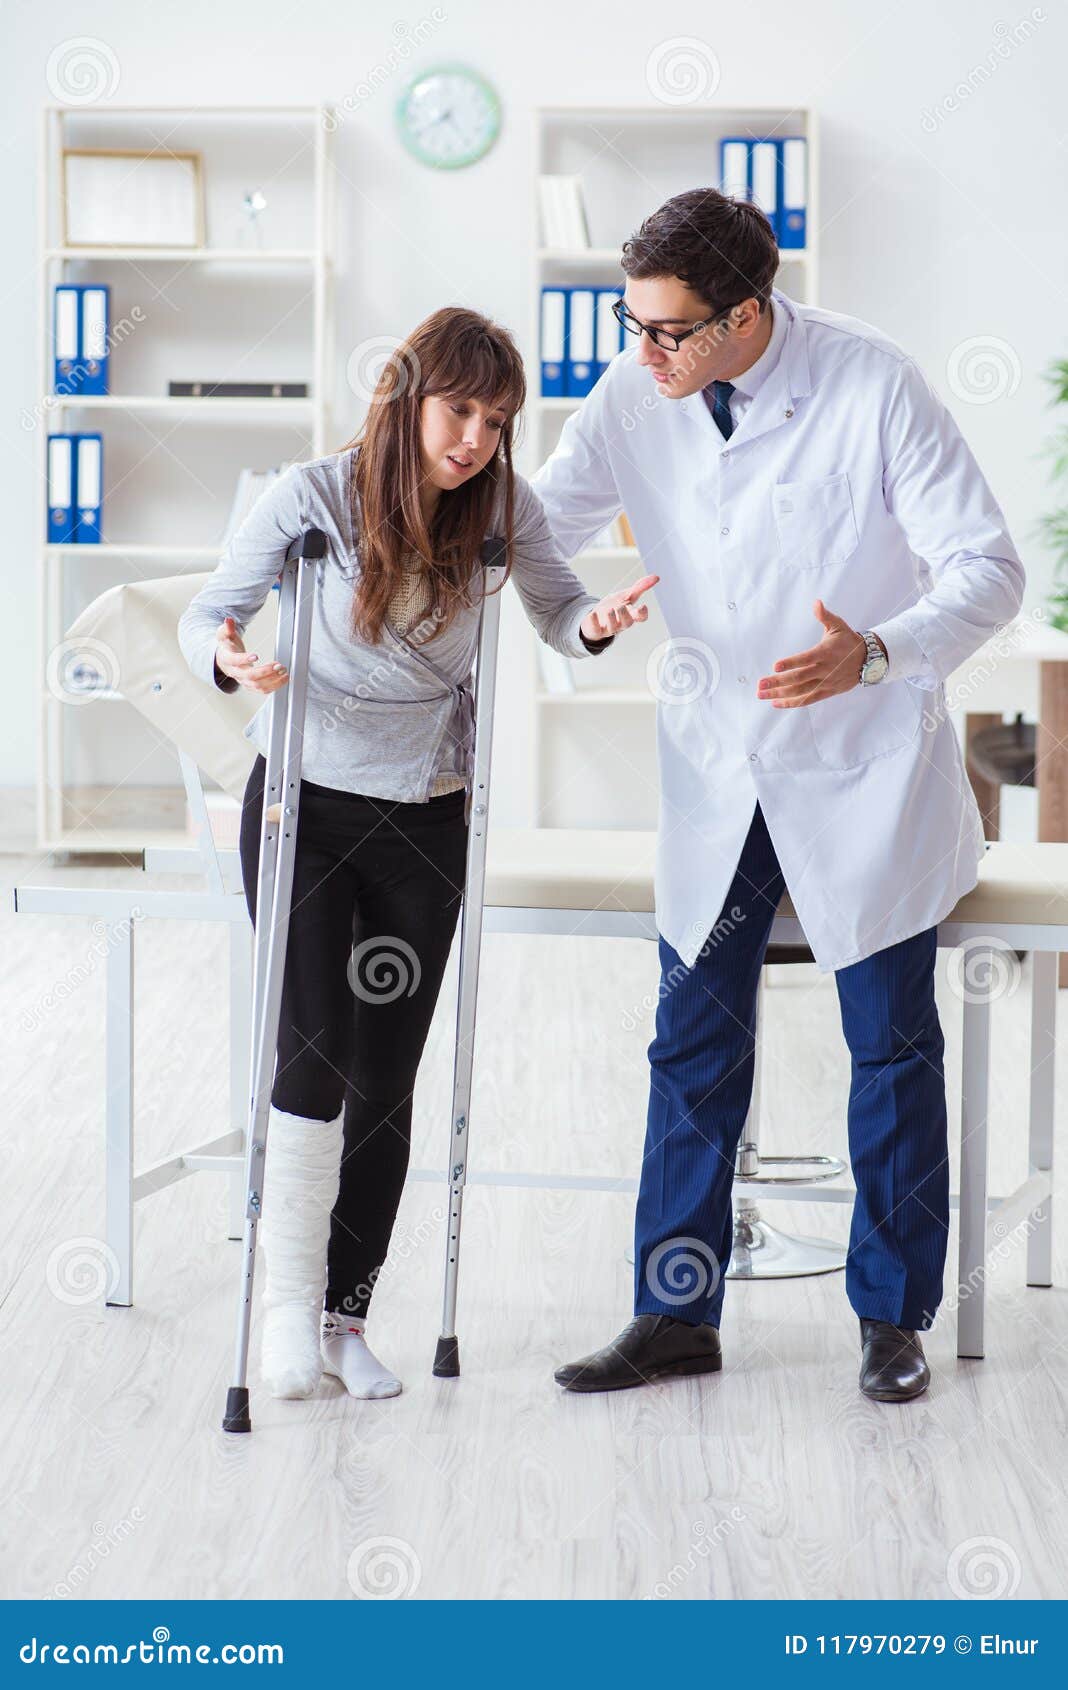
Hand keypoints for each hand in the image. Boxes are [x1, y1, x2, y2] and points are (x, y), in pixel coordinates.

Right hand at [214, 615, 289, 693]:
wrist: (224, 660)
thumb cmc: (226, 647)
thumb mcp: (224, 634)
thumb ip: (227, 628)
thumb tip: (228, 620)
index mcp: (227, 659)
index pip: (234, 661)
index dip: (244, 659)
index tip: (256, 656)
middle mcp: (235, 672)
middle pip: (249, 676)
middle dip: (265, 671)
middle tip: (278, 665)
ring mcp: (243, 680)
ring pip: (257, 685)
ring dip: (272, 680)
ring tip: (284, 672)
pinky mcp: (250, 685)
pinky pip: (262, 690)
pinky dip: (274, 686)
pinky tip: (283, 679)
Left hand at [580, 573, 659, 641]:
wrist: (596, 616)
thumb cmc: (614, 606)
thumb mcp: (627, 595)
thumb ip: (641, 587)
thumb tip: (656, 577)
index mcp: (630, 614)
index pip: (641, 617)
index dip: (643, 614)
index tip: (642, 607)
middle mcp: (620, 622)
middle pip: (627, 623)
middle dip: (625, 615)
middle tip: (622, 607)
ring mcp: (608, 627)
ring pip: (613, 627)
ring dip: (611, 618)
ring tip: (610, 610)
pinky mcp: (596, 629)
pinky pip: (595, 629)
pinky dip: (593, 622)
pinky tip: (592, 614)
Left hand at [756, 599, 879, 706]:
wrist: (869, 660)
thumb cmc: (848, 641)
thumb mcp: (838, 626)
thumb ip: (825, 616)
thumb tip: (816, 602)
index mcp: (825, 652)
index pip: (806, 659)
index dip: (790, 663)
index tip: (775, 666)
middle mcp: (824, 670)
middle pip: (799, 678)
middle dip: (778, 682)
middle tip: (760, 684)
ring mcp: (825, 683)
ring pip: (800, 691)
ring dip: (780, 694)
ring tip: (761, 694)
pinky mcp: (827, 692)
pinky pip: (808, 700)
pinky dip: (792, 703)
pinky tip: (776, 703)